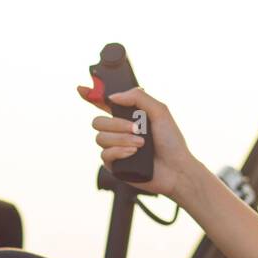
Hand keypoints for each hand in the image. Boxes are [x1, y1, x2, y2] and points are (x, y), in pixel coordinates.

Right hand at [77, 84, 198, 202]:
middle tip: (137, 129)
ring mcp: (114, 148)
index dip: (90, 96)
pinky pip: (105, 154)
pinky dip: (120, 151)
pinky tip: (134, 154)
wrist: (176, 168)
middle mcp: (118, 131)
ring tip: (141, 144)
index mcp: (127, 116)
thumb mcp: (160, 112)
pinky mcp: (114, 165)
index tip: (81, 89)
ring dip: (122, 139)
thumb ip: (138, 98)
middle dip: (116, 123)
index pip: (104, 104)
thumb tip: (112, 97)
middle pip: (97, 121)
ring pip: (100, 138)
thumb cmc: (171, 140)